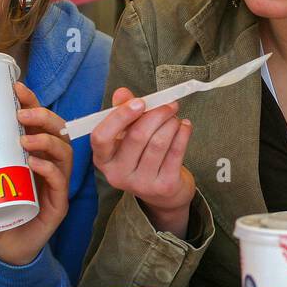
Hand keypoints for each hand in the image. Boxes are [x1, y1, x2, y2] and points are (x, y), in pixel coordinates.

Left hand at [0, 83, 73, 265]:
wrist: (3, 246)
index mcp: (34, 151)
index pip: (39, 120)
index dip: (31, 101)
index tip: (15, 87)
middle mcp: (50, 162)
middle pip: (58, 130)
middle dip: (42, 116)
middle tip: (21, 113)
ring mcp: (57, 183)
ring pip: (64, 152)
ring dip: (46, 140)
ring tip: (24, 139)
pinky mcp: (58, 203)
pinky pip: (60, 180)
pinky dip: (48, 168)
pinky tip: (33, 162)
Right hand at [89, 86, 195, 235]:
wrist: (163, 193)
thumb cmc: (141, 157)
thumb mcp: (127, 136)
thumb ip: (122, 112)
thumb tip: (122, 93)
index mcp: (103, 159)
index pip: (101, 137)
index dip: (120, 117)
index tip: (140, 102)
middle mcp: (118, 174)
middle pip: (137, 136)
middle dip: (156, 114)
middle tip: (169, 105)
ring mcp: (141, 183)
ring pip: (158, 142)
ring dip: (171, 123)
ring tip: (175, 117)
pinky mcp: (164, 186)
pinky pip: (176, 152)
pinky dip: (183, 134)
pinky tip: (185, 126)